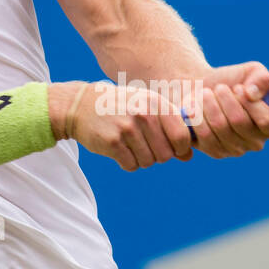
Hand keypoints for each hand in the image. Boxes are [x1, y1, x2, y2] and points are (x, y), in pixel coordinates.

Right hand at [50, 81, 193, 171]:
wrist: (80, 105)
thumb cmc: (120, 106)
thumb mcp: (146, 106)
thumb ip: (169, 127)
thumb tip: (188, 155)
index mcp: (156, 103)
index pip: (182, 136)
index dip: (180, 148)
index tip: (173, 148)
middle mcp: (144, 114)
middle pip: (166, 154)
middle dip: (158, 155)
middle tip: (145, 146)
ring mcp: (127, 128)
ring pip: (149, 162)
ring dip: (141, 159)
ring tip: (131, 145)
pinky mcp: (112, 142)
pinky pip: (131, 165)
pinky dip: (127, 163)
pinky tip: (120, 149)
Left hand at [185, 62, 268, 158]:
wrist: (202, 90)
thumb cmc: (232, 82)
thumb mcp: (252, 72)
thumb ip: (261, 78)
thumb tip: (252, 94)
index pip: (267, 121)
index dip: (251, 103)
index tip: (238, 87)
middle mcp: (256, 142)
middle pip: (240, 122)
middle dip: (225, 99)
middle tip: (219, 88)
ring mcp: (235, 150)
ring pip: (220, 127)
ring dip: (209, 104)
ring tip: (205, 93)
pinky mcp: (215, 152)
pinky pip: (204, 134)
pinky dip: (197, 116)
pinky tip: (195, 106)